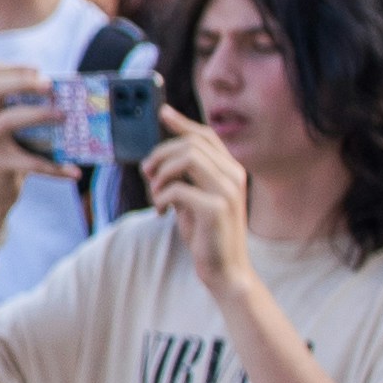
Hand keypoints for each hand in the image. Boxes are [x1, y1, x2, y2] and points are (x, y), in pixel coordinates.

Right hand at [0, 63, 65, 240]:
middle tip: (50, 86)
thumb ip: (31, 116)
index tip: (39, 69)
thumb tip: (71, 102)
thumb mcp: (17, 134)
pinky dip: (54, 167)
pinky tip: (73, 172)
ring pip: (7, 120)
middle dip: (23, 82)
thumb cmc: (12, 159)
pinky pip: (29, 162)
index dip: (13, 67)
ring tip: (64, 116)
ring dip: (37, 115)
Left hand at [137, 112, 249, 278]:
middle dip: (160, 155)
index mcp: (231, 170)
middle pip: (190, 144)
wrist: (225, 270)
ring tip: (156, 194)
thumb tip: (157, 156)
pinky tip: (161, 211)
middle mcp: (234, 175)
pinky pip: (177, 189)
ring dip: (160, 174)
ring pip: (186, 159)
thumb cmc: (205, 233)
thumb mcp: (193, 197)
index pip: (206, 135)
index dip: (182, 123)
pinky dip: (160, 197)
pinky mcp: (217, 208)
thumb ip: (184, 176)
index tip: (162, 113)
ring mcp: (228, 191)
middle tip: (147, 174)